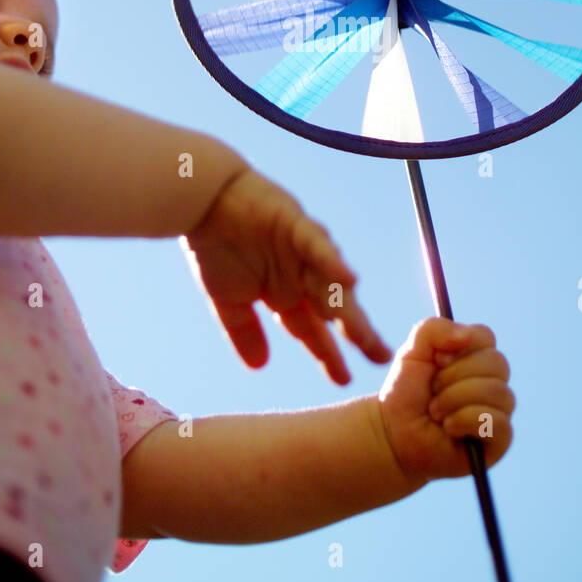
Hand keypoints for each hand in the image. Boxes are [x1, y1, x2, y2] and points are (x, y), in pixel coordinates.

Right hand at [180, 166, 391, 383]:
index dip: (328, 355)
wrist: (201, 202)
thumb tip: (259, 367)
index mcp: (285, 294)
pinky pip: (317, 245)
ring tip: (364, 334)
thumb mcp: (228, 301)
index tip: (344, 379)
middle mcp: (300, 275)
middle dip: (356, 333)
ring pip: (331, 282)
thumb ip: (244, 332)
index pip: (312, 329)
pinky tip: (348, 279)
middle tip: (380, 356)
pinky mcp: (295, 225)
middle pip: (333, 309)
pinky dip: (331, 261)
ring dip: (347, 306)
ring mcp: (302, 251)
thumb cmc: (215, 246)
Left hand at [376, 318, 514, 481]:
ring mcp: (499, 409)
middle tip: (432, 391)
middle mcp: (493, 380)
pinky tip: (449, 428)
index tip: (436, 360)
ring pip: (496, 391)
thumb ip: (433, 329)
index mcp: (476, 355)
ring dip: (455, 400)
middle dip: (453, 377)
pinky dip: (466, 421)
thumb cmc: (406, 393)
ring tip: (436, 412)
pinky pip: (498, 423)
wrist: (395, 434)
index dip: (459, 348)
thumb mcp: (412, 352)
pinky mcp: (500, 439)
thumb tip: (466, 335)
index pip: (486, 337)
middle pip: (495, 363)